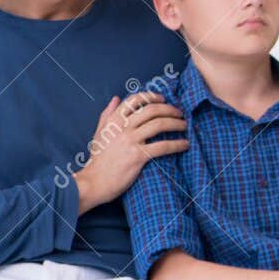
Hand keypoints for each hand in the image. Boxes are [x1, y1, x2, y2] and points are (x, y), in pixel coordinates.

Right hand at [73, 92, 188, 212]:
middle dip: (169, 109)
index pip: (135, 99)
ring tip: (185, 125)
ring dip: (176, 124)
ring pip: (159, 124)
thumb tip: (116, 98)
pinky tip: (185, 144)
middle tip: (179, 113)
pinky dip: (177, 144)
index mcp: (113, 121)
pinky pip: (163, 146)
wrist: (93, 182)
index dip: (152, 96)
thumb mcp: (99, 133)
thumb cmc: (97, 160)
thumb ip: (107, 115)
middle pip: (151, 110)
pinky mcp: (138, 156)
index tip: (163, 98)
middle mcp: (122, 128)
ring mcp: (130, 141)